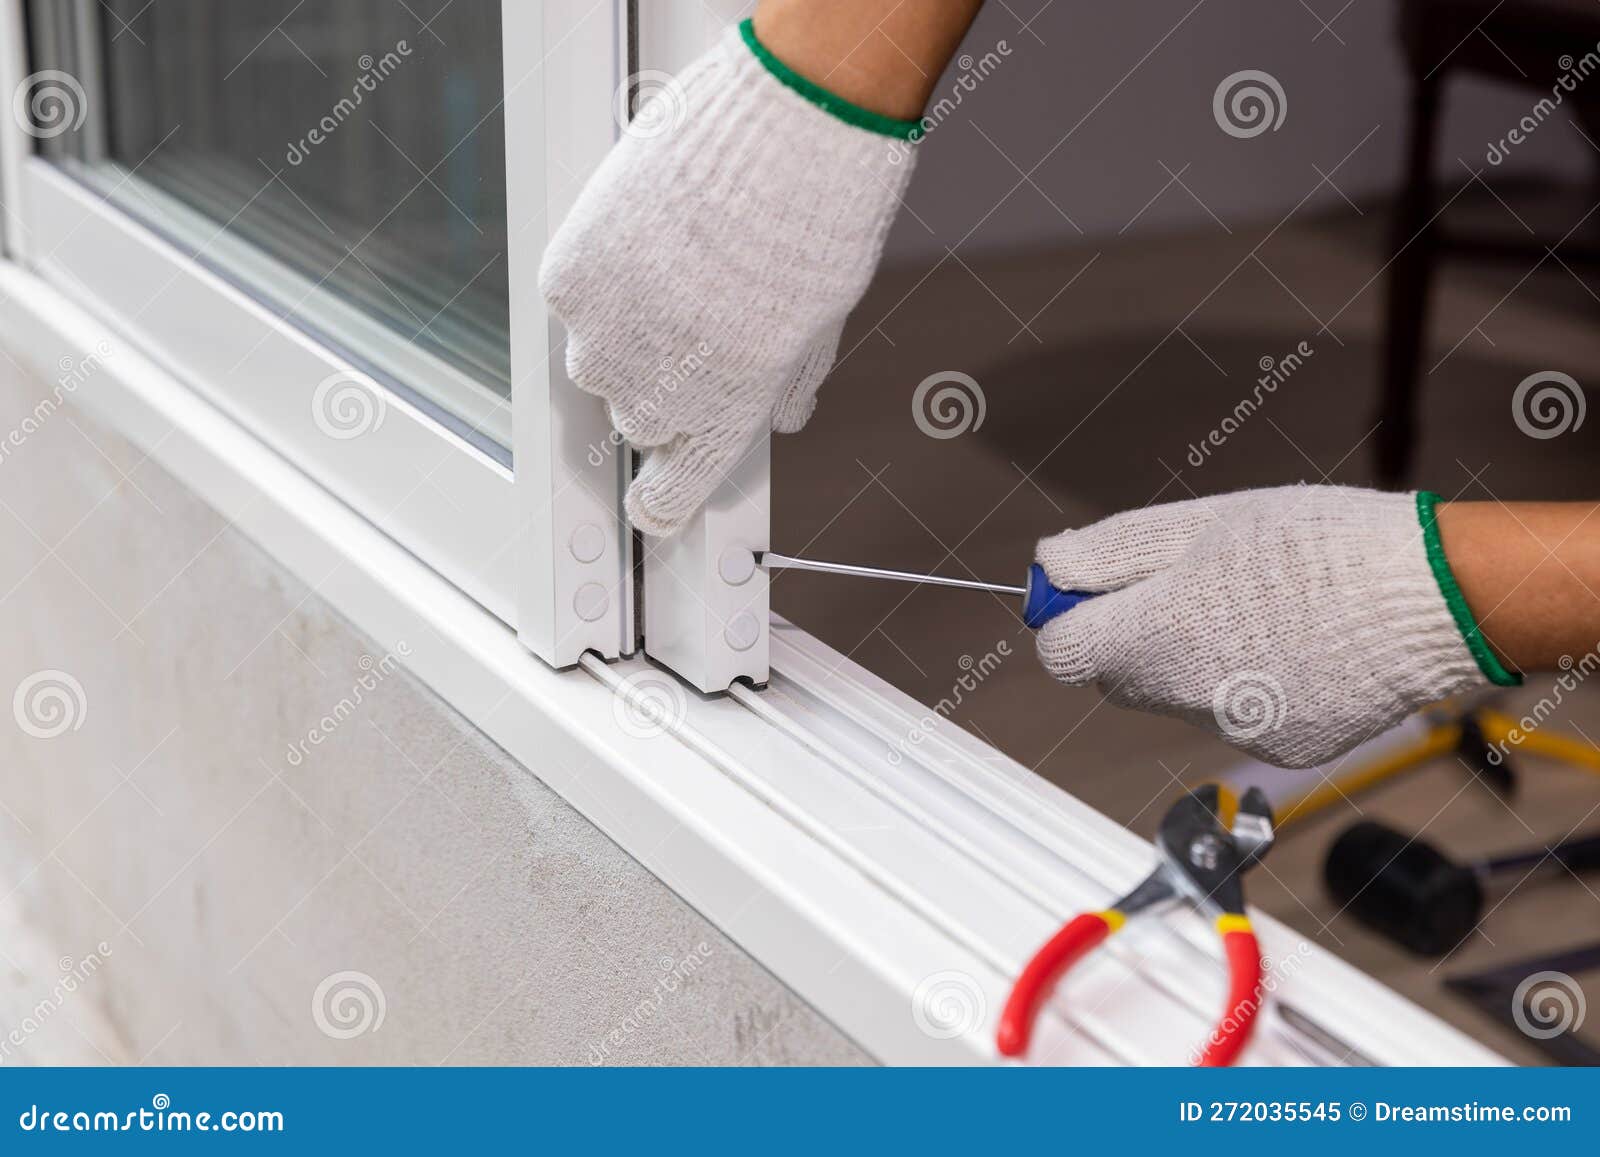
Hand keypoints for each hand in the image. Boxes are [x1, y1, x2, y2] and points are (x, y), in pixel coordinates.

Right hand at [539, 22, 917, 535]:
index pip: (672, 495)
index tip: (654, 504)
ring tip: (669, 274)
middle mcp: (657, 391)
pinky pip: (574, 298)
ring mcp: (604, 335)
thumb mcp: (823, 320)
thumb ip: (789, 380)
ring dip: (623, 337)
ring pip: (596, 363)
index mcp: (726, 414)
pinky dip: (600, 278)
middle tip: (692, 333)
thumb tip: (783, 413)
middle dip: (663, 392)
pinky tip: (641, 238)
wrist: (784, 132)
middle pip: (640, 423)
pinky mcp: (570, 276)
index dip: (662, 502)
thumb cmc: (818, 223)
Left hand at [1033, 485, 1512, 767]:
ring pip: (1173, 696)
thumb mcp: (1201, 524)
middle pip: (1116, 677)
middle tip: (1187, 585)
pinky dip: (1245, 684)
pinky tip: (1291, 645)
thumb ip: (1112, 552)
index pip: (1061, 652)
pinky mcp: (1278, 747)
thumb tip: (1048, 568)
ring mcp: (1231, 729)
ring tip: (1254, 609)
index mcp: (1155, 636)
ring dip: (1187, 659)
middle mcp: (1183, 696)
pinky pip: (1231, 716)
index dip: (1068, 617)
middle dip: (1130, 635)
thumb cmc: (1317, 546)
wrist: (1431, 598)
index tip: (1090, 590)